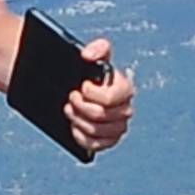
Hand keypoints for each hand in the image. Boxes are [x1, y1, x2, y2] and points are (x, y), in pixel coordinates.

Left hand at [64, 40, 135, 156]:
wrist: (81, 89)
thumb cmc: (91, 73)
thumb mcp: (94, 56)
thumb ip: (97, 48)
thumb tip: (88, 56)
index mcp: (125, 89)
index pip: (111, 98)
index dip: (92, 94)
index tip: (82, 87)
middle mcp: (125, 110)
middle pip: (101, 116)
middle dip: (81, 107)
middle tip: (70, 98)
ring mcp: (118, 127)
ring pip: (97, 131)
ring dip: (78, 121)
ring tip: (69, 110)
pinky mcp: (108, 141)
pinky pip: (95, 145)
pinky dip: (81, 137)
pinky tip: (73, 126)